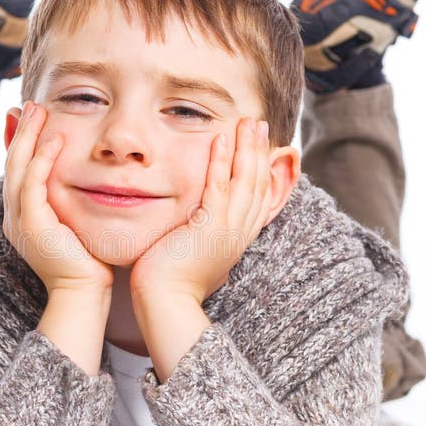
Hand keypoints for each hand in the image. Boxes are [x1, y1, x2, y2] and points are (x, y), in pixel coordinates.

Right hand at [2, 101, 113, 293]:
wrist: (83, 292)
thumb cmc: (88, 261)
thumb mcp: (75, 222)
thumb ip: (71, 200)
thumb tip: (84, 178)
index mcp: (22, 216)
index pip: (18, 170)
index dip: (23, 141)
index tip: (32, 117)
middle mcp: (14, 216)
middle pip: (12, 163)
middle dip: (21, 131)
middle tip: (31, 104)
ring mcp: (19, 220)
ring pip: (17, 168)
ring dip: (28, 136)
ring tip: (38, 110)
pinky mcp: (31, 224)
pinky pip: (32, 184)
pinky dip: (42, 160)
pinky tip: (55, 140)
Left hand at [130, 117, 272, 304]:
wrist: (164, 303)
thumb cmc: (170, 281)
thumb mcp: (194, 252)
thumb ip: (200, 234)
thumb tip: (194, 226)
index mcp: (237, 239)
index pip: (258, 198)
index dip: (261, 168)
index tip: (259, 144)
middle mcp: (239, 233)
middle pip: (258, 185)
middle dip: (260, 152)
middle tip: (259, 124)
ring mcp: (228, 231)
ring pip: (245, 181)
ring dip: (247, 148)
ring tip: (248, 122)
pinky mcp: (210, 228)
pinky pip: (219, 187)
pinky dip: (222, 161)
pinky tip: (221, 138)